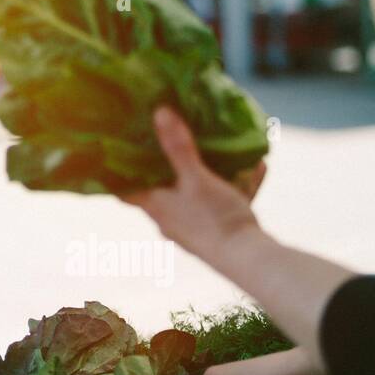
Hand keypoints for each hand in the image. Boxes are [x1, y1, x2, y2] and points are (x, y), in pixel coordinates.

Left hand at [118, 106, 266, 259]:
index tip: (118, 149)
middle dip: (168, 165)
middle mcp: (169, 220)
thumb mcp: (196, 177)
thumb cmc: (215, 219)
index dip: (119, 171)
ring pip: (196, 193)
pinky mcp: (218, 232)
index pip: (126, 189)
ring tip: (220, 150)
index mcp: (155, 207)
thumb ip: (177, 147)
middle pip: (161, 188)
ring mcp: (193, 228)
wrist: (251, 261)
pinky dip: (235, 185)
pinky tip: (257, 168)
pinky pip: (223, 202)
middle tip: (169, 139)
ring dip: (208, 173)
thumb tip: (160, 113)